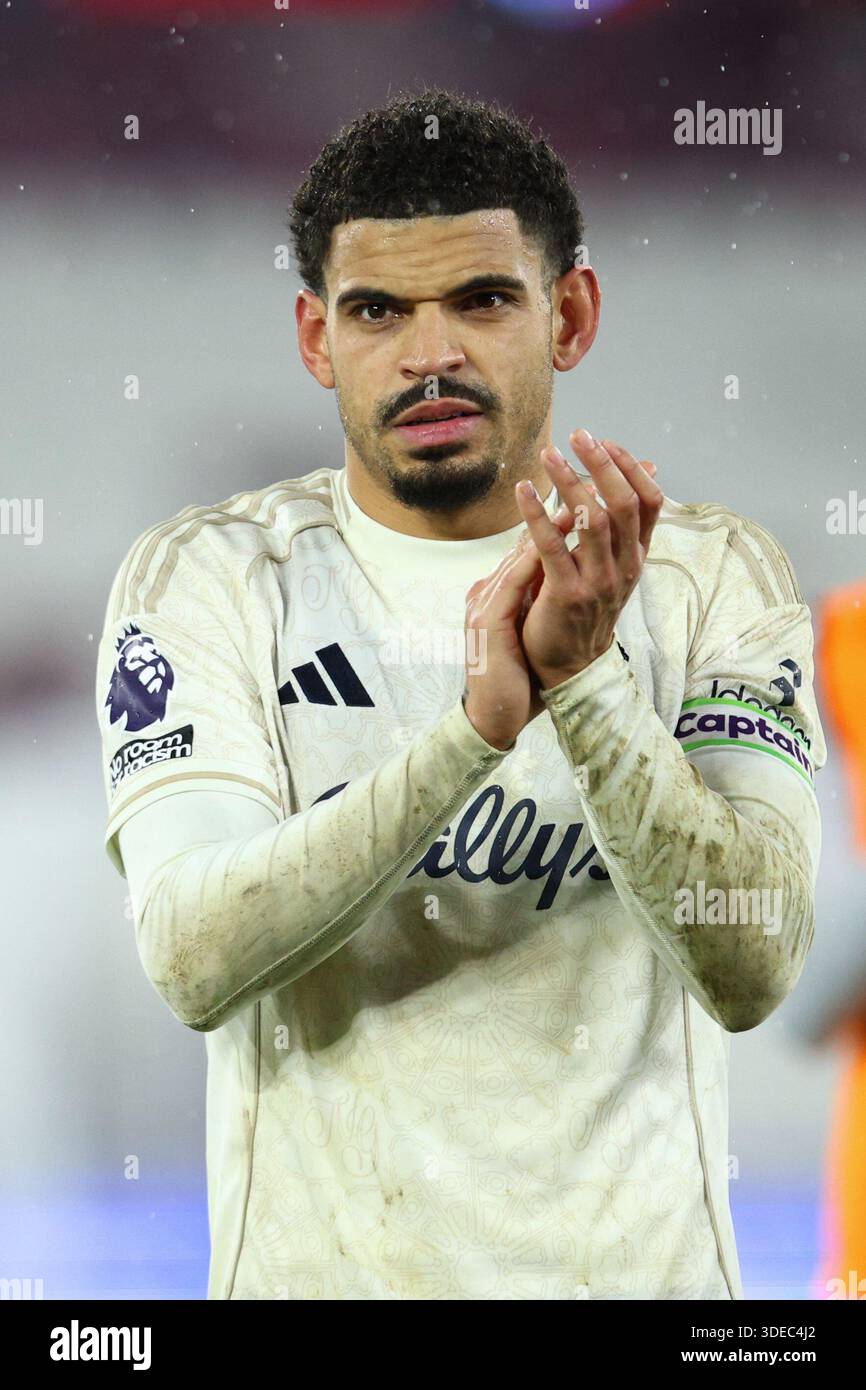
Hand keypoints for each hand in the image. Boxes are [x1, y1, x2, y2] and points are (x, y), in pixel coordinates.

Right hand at [463, 504, 575, 748]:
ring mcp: (486, 600)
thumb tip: (566, 571)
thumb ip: (539, 596)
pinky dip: (536, 551)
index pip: (532, 546)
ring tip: (582, 497)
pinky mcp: (487, 619)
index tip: (597, 494)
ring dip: (552, 519)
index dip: (563, 517)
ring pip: (521, 550)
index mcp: (501, 591)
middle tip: (595, 481)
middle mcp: (491, 588)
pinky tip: (560, 535)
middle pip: (527, 538)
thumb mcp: (529, 626)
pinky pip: (514, 578)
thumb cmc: (516, 673)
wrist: (494, 714)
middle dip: (562, 506)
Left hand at [514, 432, 662, 691]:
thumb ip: (617, 527)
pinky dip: (536, 513)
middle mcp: (625, 567)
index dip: (629, 467)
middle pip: (623, 502)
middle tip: (578, 435)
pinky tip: (522, 491)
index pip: (649, 501)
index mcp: (637, 557)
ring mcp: (599, 582)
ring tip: (548, 455)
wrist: (572, 667)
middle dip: (601, 463)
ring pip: (591, 518)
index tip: (605, 442)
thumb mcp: (612, 567)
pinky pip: (551, 544)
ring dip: (567, 481)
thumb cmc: (585, 610)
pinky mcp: (567, 594)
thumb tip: (638, 476)